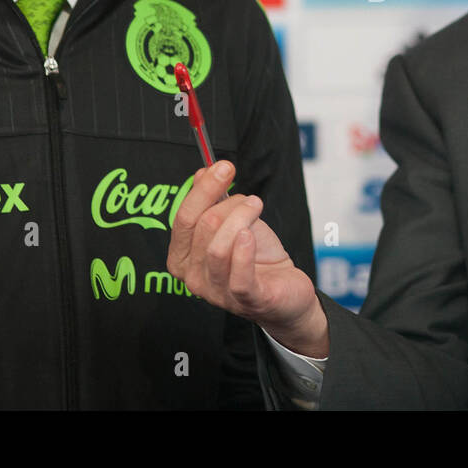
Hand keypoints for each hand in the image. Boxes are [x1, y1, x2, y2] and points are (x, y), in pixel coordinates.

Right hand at [167, 160, 328, 356]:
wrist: (285, 289)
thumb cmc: (256, 258)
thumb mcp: (232, 222)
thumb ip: (212, 199)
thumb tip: (201, 173)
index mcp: (183, 258)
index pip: (183, 219)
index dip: (203, 190)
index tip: (224, 167)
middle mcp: (194, 278)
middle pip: (202, 227)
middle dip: (228, 202)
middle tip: (249, 197)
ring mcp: (217, 293)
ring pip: (218, 247)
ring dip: (242, 218)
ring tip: (257, 209)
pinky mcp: (246, 300)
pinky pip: (239, 275)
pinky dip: (244, 251)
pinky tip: (251, 235)